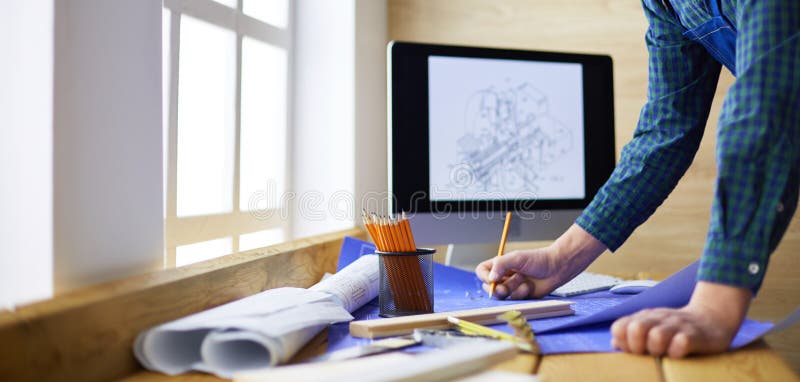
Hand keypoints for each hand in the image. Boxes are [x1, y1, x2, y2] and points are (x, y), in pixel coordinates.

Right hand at [475, 224, 606, 298]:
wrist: (556, 268)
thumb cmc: (537, 259)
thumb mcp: (517, 258)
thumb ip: (501, 265)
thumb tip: (490, 278)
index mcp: (500, 265)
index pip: (482, 272)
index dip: (485, 277)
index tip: (492, 279)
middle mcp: (504, 276)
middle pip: (490, 287)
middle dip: (497, 289)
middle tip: (504, 289)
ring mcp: (512, 287)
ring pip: (502, 295)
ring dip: (512, 289)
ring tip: (523, 280)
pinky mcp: (521, 296)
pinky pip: (514, 300)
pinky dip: (521, 294)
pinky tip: (529, 287)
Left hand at [610, 281, 751, 356]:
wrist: (712, 318)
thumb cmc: (676, 330)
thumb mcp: (652, 328)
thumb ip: (632, 336)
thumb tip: (614, 343)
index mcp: (644, 317)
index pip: (619, 327)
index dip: (623, 342)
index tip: (634, 350)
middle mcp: (658, 318)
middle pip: (635, 329)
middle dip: (637, 346)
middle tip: (648, 353)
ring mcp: (677, 325)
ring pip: (657, 335)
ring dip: (658, 349)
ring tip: (665, 354)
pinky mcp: (695, 335)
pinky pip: (682, 343)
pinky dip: (678, 352)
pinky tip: (680, 354)